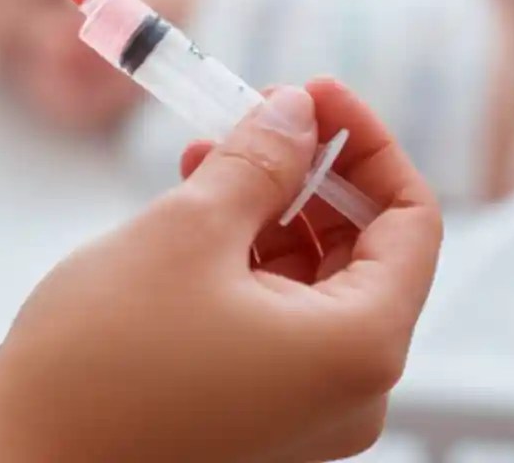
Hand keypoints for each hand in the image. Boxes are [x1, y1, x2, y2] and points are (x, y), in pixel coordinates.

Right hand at [0, 79, 443, 462]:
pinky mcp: (260, 419)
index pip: (413, 222)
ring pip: (315, 284)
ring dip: (273, 211)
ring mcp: (306, 413)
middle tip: (258, 115)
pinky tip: (199, 215)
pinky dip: (250, 262)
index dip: (369, 145)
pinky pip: (280, 322)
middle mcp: (352, 392)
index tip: (320, 95)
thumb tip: (301, 115)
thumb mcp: (188, 232)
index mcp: (360, 348)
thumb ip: (262, 162)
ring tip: (209, 158)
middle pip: (366, 252)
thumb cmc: (101, 362)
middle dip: (313, 174)